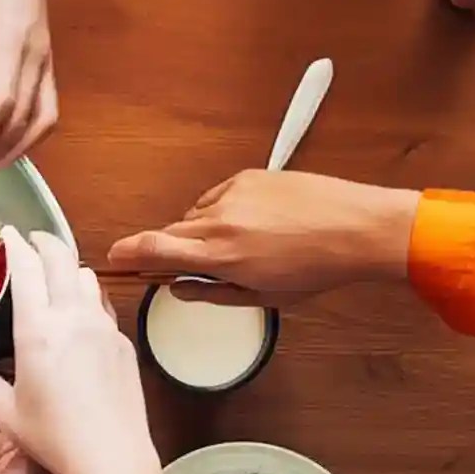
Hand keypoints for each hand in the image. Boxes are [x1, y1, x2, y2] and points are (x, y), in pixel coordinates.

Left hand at [0, 0, 57, 178]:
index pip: (1, 102)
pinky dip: (29, 132)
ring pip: (44, 120)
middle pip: (24, 121)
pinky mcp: (46, 59)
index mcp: (11, 41)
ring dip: (17, 149)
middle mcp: (36, 56)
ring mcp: (46, 59)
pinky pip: (47, 107)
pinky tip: (7, 141)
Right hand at [0, 228, 152, 473]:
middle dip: (44, 242)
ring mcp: (102, 327)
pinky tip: (78, 314)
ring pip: (87, 277)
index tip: (8, 232)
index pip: (26, 267)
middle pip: (61, 258)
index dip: (15, 243)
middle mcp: (72, 319)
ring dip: (68, 267)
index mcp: (37, 330)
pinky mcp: (121, 343)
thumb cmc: (53, 438)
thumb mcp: (6, 410)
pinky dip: (86, 297)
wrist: (112, 457)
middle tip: (31, 241)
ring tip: (55, 274)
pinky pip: (102, 305)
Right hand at [107, 170, 420, 306]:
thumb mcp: (265, 296)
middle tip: (193, 262)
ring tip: (239, 243)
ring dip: (202, 230)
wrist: (360, 228)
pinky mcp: (249, 176)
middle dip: (172, 248)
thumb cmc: (319, 267)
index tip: (114, 255)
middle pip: (170, 232)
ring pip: (195, 215)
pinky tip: (251, 223)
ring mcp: (234, 195)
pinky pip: (217, 196)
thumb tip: (179, 288)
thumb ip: (213, 293)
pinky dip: (222, 210)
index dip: (127, 252)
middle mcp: (221, 222)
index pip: (154, 249)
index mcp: (222, 256)